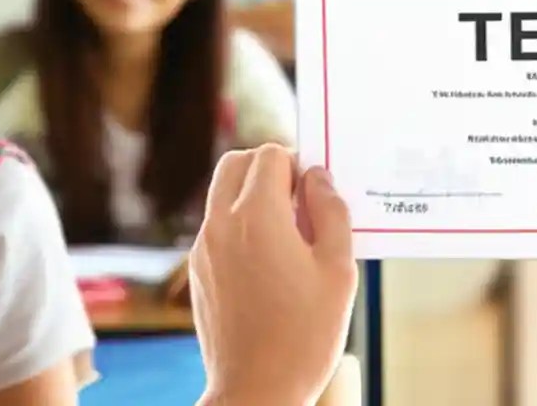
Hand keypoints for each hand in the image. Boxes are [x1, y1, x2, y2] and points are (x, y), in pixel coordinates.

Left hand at [192, 145, 357, 405]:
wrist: (256, 392)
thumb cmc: (305, 335)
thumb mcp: (338, 270)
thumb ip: (331, 212)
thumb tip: (318, 178)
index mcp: (257, 216)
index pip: (271, 155)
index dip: (299, 165)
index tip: (316, 195)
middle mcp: (221, 224)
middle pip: (237, 162)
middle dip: (269, 169)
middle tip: (300, 203)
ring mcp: (204, 248)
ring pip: (222, 194)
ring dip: (253, 196)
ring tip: (289, 238)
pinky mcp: (198, 272)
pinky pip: (217, 226)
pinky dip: (240, 226)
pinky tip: (270, 265)